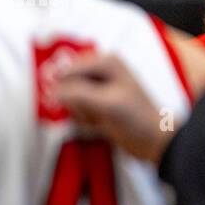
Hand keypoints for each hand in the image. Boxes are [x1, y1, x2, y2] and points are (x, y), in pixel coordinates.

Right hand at [55, 52, 174, 163]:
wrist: (152, 141)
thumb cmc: (136, 120)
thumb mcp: (107, 105)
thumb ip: (78, 95)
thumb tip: (52, 93)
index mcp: (105, 62)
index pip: (67, 73)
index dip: (68, 92)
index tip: (80, 106)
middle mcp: (99, 70)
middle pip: (66, 85)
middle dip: (75, 103)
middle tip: (92, 112)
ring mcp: (96, 86)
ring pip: (67, 98)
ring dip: (79, 113)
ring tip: (97, 118)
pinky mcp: (94, 101)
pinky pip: (74, 108)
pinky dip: (82, 118)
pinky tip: (97, 123)